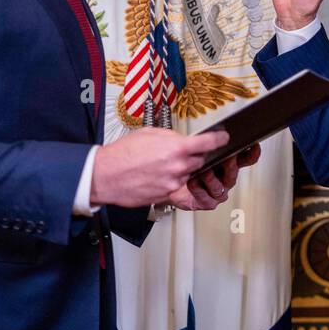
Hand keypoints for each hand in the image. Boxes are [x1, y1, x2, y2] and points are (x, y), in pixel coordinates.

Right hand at [90, 128, 229, 207]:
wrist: (105, 176)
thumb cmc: (122, 154)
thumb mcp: (149, 134)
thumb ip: (171, 137)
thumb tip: (183, 140)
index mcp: (176, 148)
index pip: (208, 143)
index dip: (219, 139)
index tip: (223, 138)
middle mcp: (178, 167)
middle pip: (200, 160)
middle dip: (193, 155)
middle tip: (177, 152)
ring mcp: (174, 183)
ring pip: (189, 174)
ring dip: (182, 169)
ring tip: (161, 165)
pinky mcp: (167, 195)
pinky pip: (179, 188)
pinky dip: (174, 182)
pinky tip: (161, 177)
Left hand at [155, 144, 261, 211]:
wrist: (161, 180)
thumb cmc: (178, 161)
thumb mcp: (190, 144)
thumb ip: (204, 140)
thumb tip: (217, 133)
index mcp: (225, 161)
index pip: (243, 157)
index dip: (250, 153)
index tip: (253, 146)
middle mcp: (223, 177)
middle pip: (233, 172)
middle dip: (230, 165)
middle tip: (227, 158)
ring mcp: (216, 190)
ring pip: (220, 187)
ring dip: (212, 179)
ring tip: (204, 172)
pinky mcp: (206, 202)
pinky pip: (207, 199)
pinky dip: (200, 191)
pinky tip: (193, 183)